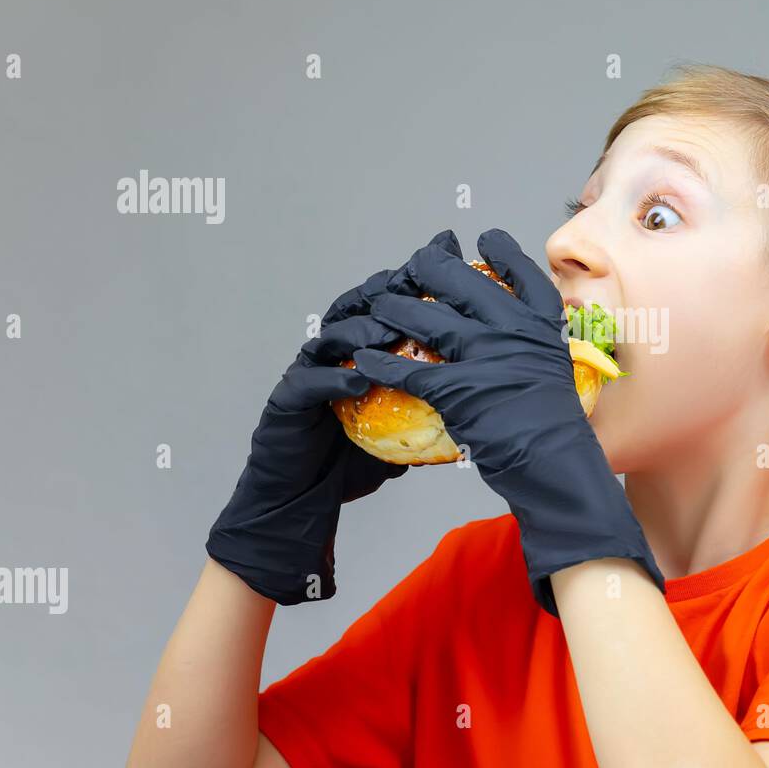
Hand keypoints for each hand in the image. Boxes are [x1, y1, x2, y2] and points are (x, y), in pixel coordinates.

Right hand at [205, 229, 463, 605]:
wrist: (304, 501)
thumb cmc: (351, 460)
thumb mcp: (403, 427)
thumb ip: (430, 404)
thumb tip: (481, 397)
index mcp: (358, 350)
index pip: (384, 305)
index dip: (408, 283)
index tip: (438, 266)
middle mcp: (331, 354)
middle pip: (356, 307)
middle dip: (385, 293)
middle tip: (411, 285)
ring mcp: (307, 373)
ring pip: (331, 336)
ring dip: (361, 331)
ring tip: (389, 332)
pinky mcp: (288, 401)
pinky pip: (310, 383)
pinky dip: (335, 379)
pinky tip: (360, 381)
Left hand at [349, 228, 664, 616]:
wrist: (555, 464)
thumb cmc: (554, 424)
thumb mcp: (553, 370)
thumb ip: (531, 344)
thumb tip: (511, 330)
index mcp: (543, 324)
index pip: (524, 272)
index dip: (503, 250)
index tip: (484, 236)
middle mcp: (514, 330)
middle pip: (462, 282)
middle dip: (428, 268)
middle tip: (412, 267)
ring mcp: (486, 356)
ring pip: (427, 319)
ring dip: (394, 310)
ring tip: (377, 306)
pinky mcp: (460, 389)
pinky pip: (411, 369)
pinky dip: (383, 365)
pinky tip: (366, 361)